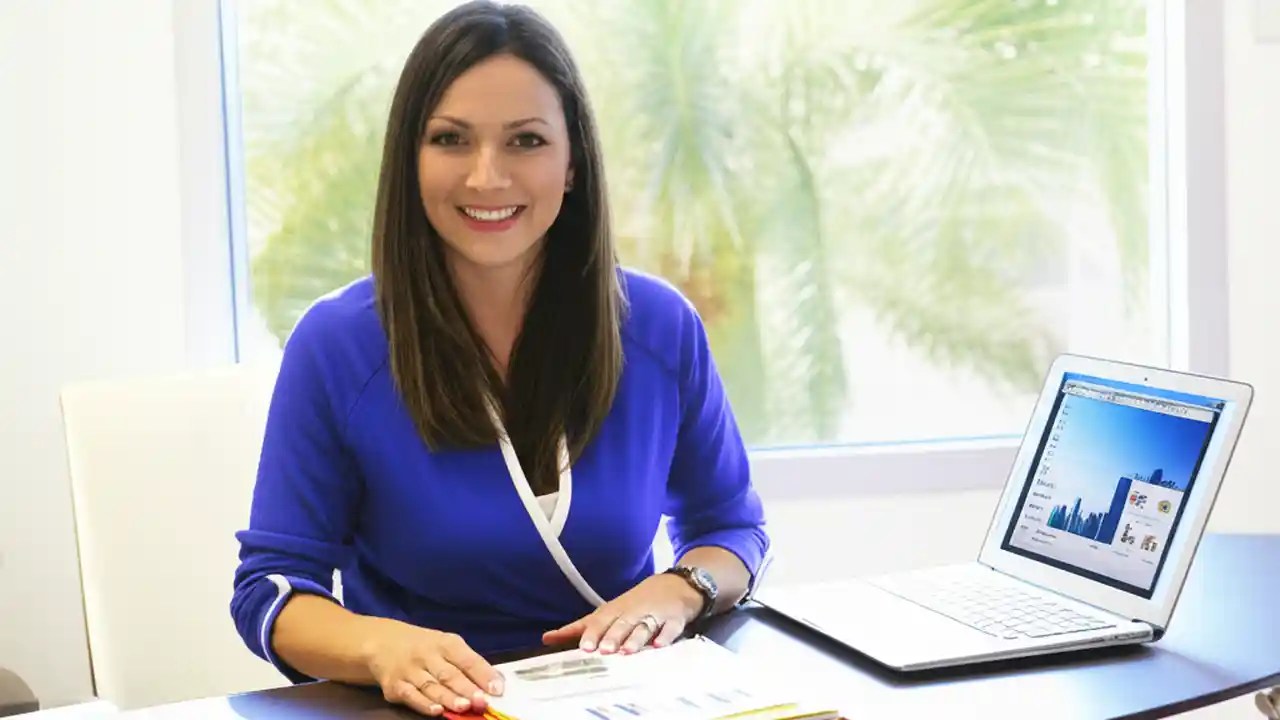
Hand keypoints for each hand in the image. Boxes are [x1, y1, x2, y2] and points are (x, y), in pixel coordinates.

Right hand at [361, 618, 503, 716]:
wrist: (382, 642)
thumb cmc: (424, 647)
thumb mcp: (446, 645)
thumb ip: (468, 663)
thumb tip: (495, 682)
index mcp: (445, 643)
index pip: (467, 658)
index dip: (483, 673)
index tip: (498, 688)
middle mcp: (427, 655)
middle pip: (449, 674)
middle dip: (466, 688)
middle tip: (482, 701)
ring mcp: (409, 671)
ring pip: (431, 686)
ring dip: (448, 698)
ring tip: (464, 707)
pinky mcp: (394, 686)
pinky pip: (411, 696)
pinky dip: (424, 704)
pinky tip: (436, 710)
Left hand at [542, 573, 703, 654]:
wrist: (677, 584)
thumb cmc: (637, 603)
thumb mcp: (609, 612)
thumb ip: (581, 627)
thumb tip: (547, 638)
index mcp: (616, 609)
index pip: (601, 620)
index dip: (593, 633)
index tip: (584, 646)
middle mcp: (633, 611)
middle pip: (621, 624)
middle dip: (612, 636)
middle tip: (603, 650)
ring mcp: (655, 614)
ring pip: (644, 626)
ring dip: (635, 638)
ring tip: (626, 651)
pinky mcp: (674, 619)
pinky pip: (670, 628)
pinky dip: (665, 636)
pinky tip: (659, 645)